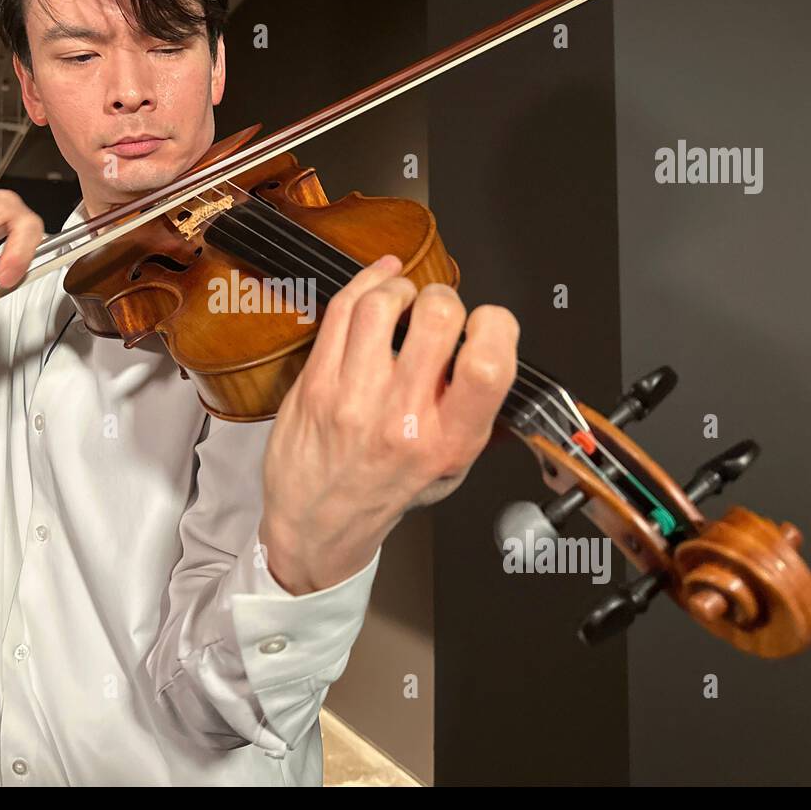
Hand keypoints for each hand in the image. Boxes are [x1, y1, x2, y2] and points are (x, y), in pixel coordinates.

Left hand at [258, 255, 518, 593]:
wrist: (317, 525)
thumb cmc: (384, 492)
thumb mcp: (451, 468)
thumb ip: (472, 409)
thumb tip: (487, 345)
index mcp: (449, 441)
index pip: (488, 365)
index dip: (495, 326)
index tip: (485, 324)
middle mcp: (403, 418)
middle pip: (437, 317)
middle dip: (444, 298)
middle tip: (438, 310)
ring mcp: (353, 398)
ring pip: (381, 305)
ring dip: (398, 289)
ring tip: (402, 300)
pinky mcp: (315, 383)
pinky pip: (341, 312)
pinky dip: (364, 284)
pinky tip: (377, 284)